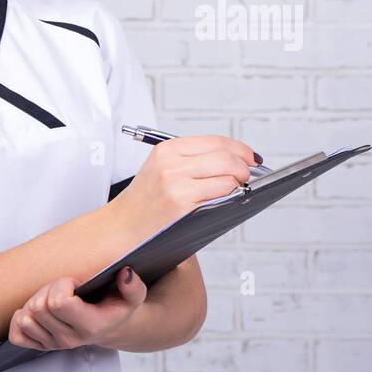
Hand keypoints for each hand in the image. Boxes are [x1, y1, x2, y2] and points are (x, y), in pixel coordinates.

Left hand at [8, 265, 146, 351]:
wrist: (112, 327)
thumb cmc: (118, 306)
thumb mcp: (133, 296)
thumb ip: (133, 286)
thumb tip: (125, 274)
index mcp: (91, 326)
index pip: (59, 303)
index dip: (64, 284)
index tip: (76, 282)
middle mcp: (70, 340)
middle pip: (39, 307)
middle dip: (49, 288)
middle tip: (65, 288)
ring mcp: (54, 345)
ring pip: (26, 317)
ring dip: (36, 300)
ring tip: (54, 297)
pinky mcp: (41, 346)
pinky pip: (16, 334)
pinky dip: (21, 318)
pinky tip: (38, 311)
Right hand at [110, 135, 259, 243]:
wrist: (120, 229)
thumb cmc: (145, 204)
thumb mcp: (161, 170)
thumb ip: (192, 161)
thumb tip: (234, 160)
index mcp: (167, 149)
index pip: (216, 141)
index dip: (240, 149)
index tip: (252, 157)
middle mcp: (171, 162)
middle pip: (225, 155)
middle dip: (245, 165)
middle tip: (249, 175)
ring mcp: (176, 182)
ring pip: (228, 173)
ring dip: (241, 181)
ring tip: (241, 188)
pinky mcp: (181, 203)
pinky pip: (221, 193)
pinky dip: (233, 194)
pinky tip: (232, 198)